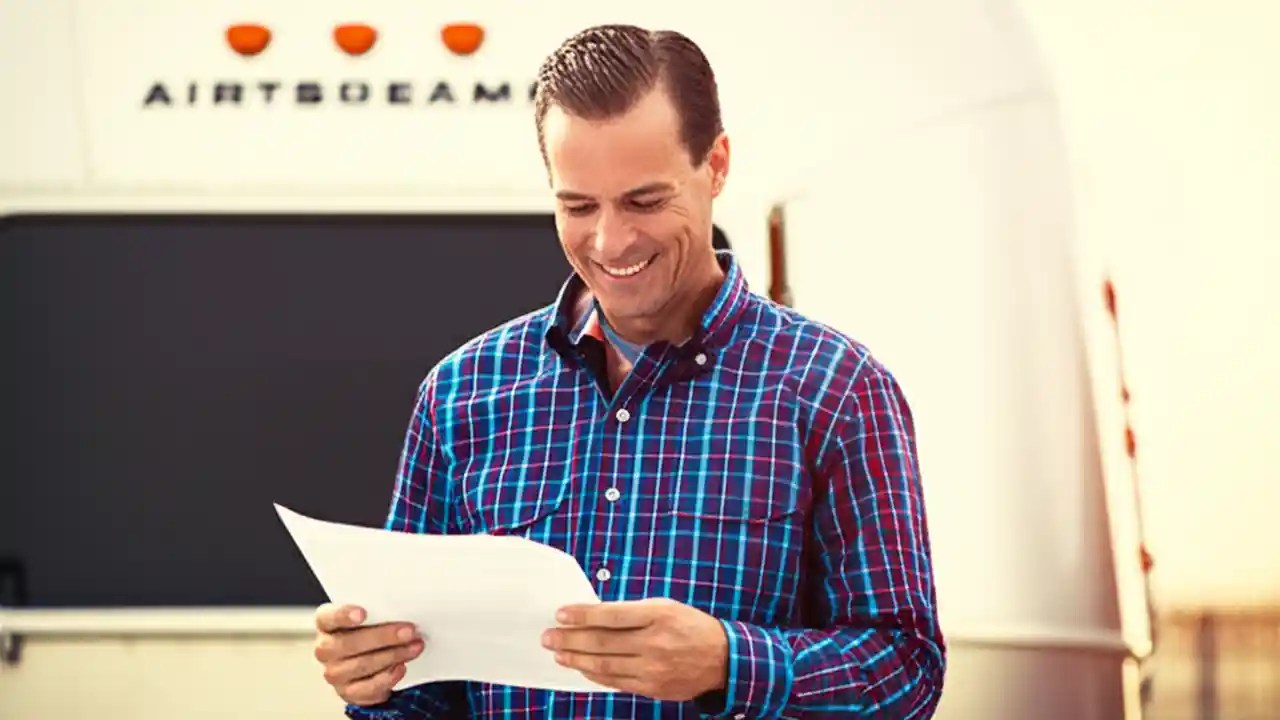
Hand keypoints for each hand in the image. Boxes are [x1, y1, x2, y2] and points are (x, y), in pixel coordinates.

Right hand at [313, 603, 423, 705]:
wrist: (369, 663)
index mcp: (326, 624)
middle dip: (383, 637)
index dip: (343, 615)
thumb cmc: (370, 631)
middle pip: (348, 643)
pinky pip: (367, 688)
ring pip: (362, 665)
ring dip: (393, 655)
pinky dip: (387, 678)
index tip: (363, 613)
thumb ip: (378, 611)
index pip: (328, 617)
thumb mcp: (372, 617)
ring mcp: (334, 673)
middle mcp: (325, 649)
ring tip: (415, 647)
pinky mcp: (347, 692)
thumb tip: (402, 608)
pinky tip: (401, 667)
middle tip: (409, 631)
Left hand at [542, 597, 727, 701]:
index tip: (561, 614)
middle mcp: (654, 642)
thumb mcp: (665, 607)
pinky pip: (616, 682)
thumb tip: (593, 616)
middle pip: (602, 642)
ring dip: (577, 659)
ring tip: (559, 653)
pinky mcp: (652, 687)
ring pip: (605, 665)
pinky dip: (595, 675)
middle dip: (571, 639)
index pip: (610, 615)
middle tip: (549, 636)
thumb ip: (632, 613)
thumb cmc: (690, 626)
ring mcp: (653, 668)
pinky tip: (582, 668)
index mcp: (657, 615)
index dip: (582, 615)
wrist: (721, 659)